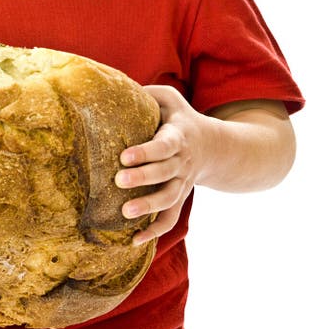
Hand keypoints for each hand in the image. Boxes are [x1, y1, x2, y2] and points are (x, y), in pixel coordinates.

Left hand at [115, 85, 211, 245]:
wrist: (213, 146)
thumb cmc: (179, 117)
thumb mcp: (168, 98)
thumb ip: (146, 92)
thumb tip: (116, 88)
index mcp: (179, 135)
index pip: (164, 145)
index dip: (146, 152)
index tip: (124, 156)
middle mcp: (183, 161)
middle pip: (165, 174)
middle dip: (143, 178)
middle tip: (118, 180)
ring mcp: (183, 183)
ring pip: (169, 199)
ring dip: (148, 207)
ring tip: (125, 213)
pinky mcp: (180, 198)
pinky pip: (171, 219)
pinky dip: (155, 231)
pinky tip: (135, 240)